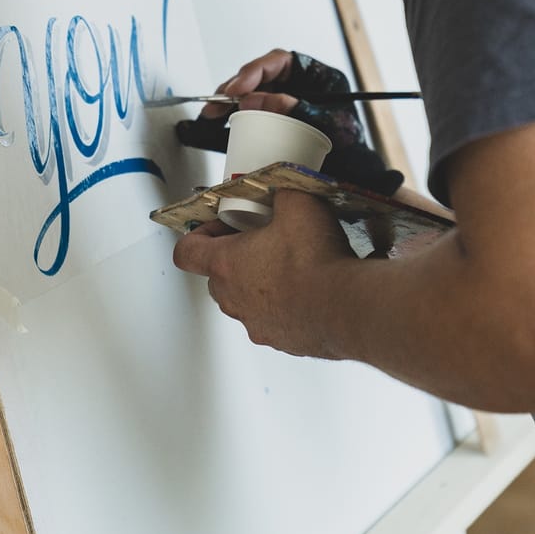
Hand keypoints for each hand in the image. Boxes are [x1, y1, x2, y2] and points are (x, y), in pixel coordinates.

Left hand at [173, 191, 354, 355]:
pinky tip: (308, 291)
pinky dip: (284, 307)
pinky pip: (273, 320)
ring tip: (289, 266)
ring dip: (259, 284)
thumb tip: (282, 192)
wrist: (347, 307)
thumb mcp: (297, 203)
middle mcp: (234, 299)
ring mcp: (256, 324)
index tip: (219, 226)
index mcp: (226, 264)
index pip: (186, 252)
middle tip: (259, 241)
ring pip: (245, 301)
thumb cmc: (315, 260)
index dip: (198, 235)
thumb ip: (280, 194)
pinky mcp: (282, 341)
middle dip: (234, 257)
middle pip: (216, 277)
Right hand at [176, 48, 366, 156]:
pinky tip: (222, 122)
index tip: (237, 88)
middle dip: (237, 86)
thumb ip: (287, 107)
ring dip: (232, 100)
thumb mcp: (321, 122)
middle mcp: (302, 84)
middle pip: (262, 75)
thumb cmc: (350, 148)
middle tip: (219, 102)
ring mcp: (289, 100)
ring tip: (212, 113)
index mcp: (318, 75)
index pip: (281, 61)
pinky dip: (238, 114)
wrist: (357, 176)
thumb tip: (250, 100)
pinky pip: (255, 109)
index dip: (255, 70)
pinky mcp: (280, 118)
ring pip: (254, 91)